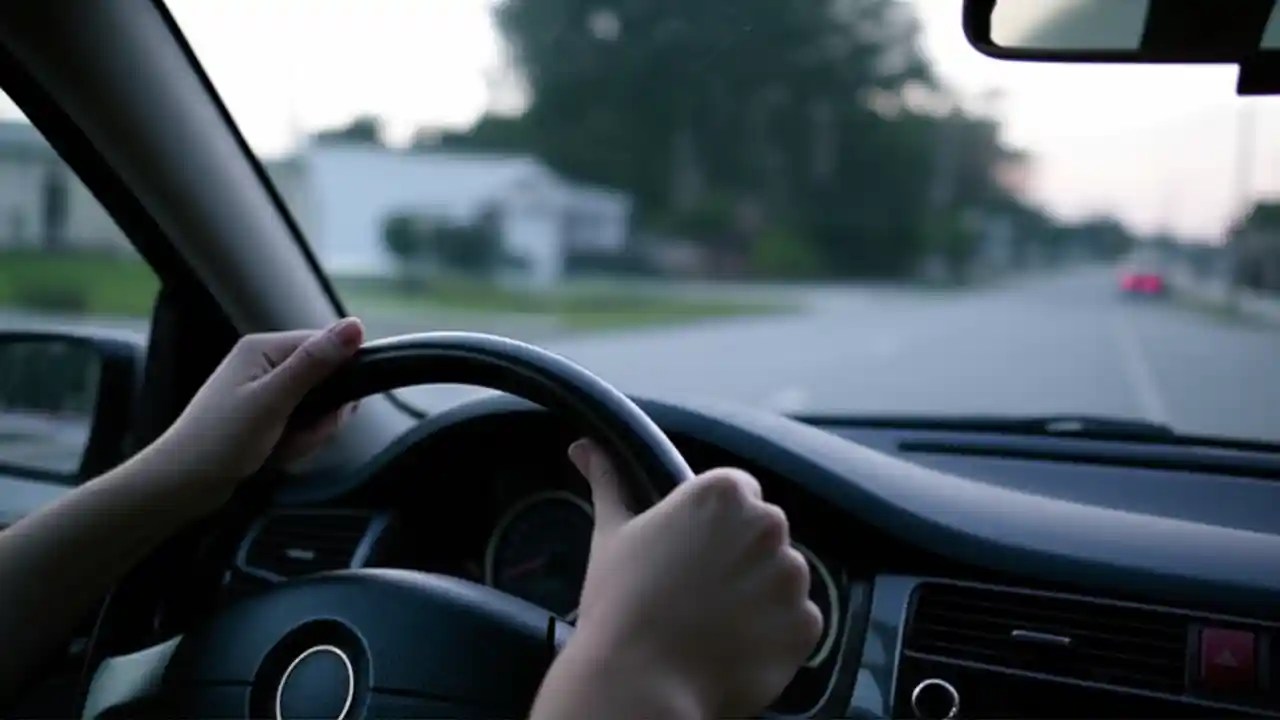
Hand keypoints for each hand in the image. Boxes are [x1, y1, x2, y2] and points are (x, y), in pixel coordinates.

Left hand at [156, 317, 363, 491]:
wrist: (183, 484)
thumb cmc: (221, 440)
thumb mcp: (273, 401)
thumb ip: (314, 364)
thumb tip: (355, 325)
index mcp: (263, 348)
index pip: (326, 347)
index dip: (339, 378)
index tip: (332, 409)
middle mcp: (265, 364)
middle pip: (325, 382)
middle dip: (319, 417)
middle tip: (295, 436)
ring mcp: (265, 392)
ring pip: (317, 409)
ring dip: (306, 435)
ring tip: (279, 448)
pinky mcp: (266, 417)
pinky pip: (301, 426)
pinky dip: (295, 444)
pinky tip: (276, 455)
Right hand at [563, 438, 821, 717]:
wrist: (639, 683)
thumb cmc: (620, 603)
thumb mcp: (612, 532)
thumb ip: (609, 480)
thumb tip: (584, 446)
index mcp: (724, 493)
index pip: (739, 493)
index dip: (715, 525)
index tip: (690, 552)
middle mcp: (768, 525)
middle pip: (764, 533)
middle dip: (739, 556)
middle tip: (697, 591)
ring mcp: (792, 577)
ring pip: (783, 577)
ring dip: (759, 594)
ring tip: (713, 623)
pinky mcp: (806, 624)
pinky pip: (797, 621)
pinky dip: (774, 634)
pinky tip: (733, 646)